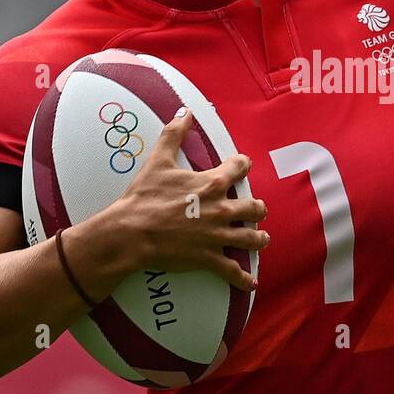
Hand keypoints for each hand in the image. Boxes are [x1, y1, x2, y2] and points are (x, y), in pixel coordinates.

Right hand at [99, 106, 268, 291]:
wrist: (131, 232)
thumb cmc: (144, 196)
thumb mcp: (158, 160)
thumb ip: (174, 134)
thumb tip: (185, 111)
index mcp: (212, 183)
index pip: (239, 168)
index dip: (243, 165)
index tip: (243, 166)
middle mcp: (221, 209)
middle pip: (253, 207)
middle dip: (257, 208)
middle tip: (257, 210)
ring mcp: (217, 235)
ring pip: (251, 238)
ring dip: (258, 239)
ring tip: (262, 239)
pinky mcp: (208, 257)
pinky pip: (232, 271)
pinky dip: (243, 279)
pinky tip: (251, 282)